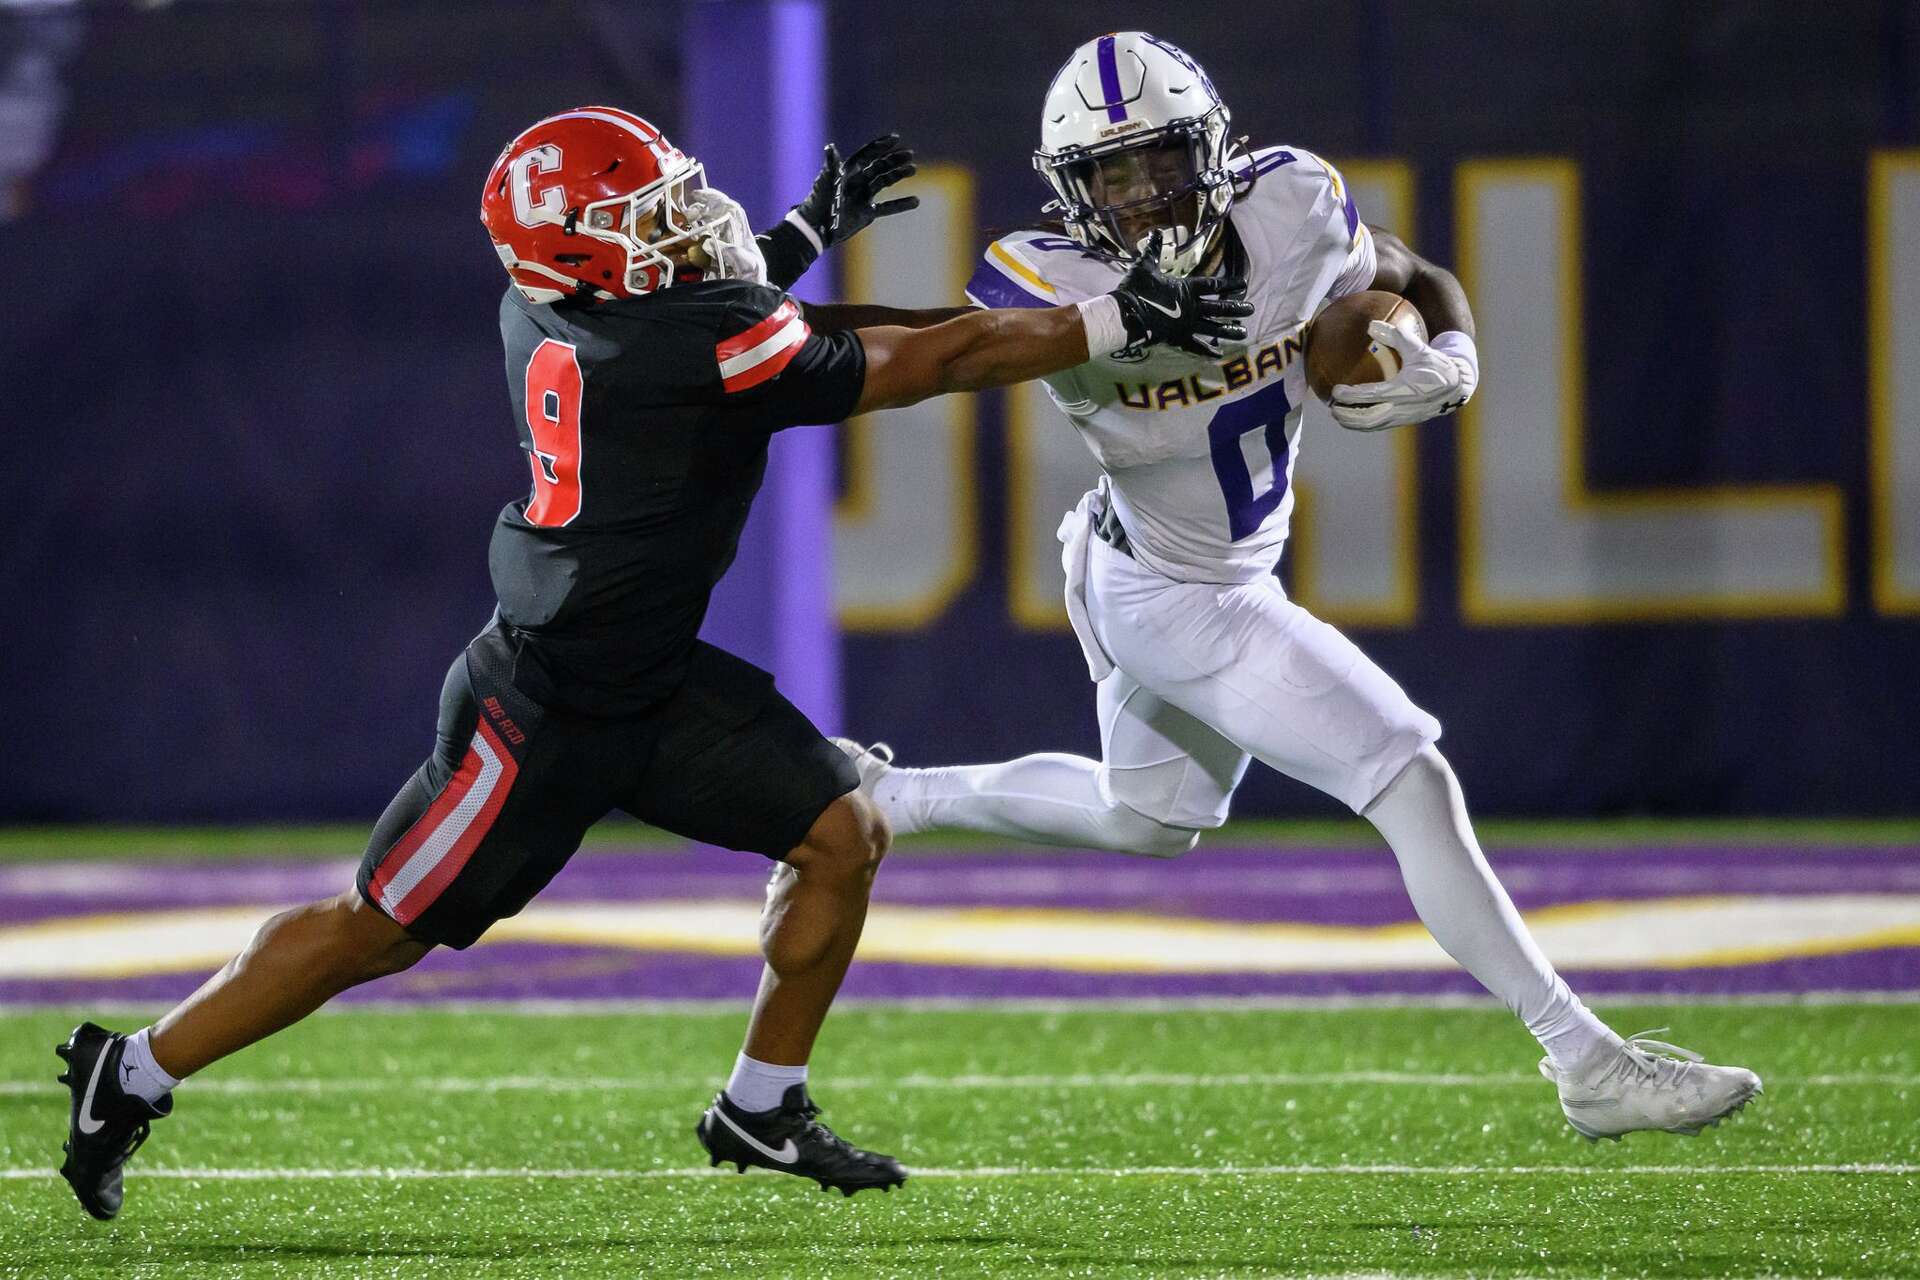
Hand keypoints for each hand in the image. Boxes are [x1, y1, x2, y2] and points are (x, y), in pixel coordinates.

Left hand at [792, 133, 918, 249]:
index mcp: (847, 172)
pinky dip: (901, 204)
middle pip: (879, 166)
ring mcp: (863, 197)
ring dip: (898, 175)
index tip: (895, 138)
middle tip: (910, 155)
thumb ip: (831, 165)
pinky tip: (916, 201)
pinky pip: (887, 208)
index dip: (880, 146)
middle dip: (894, 159)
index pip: (866, 155)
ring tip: (912, 169)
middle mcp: (856, 182)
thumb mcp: (825, 183)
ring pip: (885, 182)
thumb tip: (830, 147)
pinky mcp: (866, 213)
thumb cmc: (818, 204)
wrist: (816, 229)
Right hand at [1108, 231, 1252, 357]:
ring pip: (1214, 329)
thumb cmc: (1136, 288)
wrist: (1126, 313)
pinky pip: (1196, 346)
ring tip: (1244, 333)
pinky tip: (1219, 355)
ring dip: (1229, 330)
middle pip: (1220, 308)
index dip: (1229, 284)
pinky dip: (1207, 351)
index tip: (1243, 284)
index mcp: (1186, 289)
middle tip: (1251, 309)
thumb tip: (1156, 231)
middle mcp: (1192, 307)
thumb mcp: (1145, 265)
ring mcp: (1187, 325)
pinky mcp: (1178, 339)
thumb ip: (1155, 249)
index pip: (1214, 286)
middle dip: (1236, 308)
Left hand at [1330, 320, 1476, 430]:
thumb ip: (1396, 335)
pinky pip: (1379, 425)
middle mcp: (1403, 408)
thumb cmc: (1436, 363)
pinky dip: (1363, 423)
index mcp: (1405, 390)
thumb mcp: (1419, 347)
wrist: (1457, 385)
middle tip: (1332, 407)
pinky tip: (1352, 416)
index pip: (1372, 395)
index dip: (1352, 396)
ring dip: (1353, 423)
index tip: (1336, 390)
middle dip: (1347, 416)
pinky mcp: (1404, 421)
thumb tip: (1371, 325)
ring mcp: (1403, 417)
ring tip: (1337, 415)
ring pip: (1372, 425)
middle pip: (1368, 418)